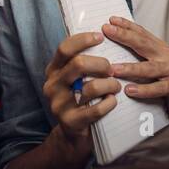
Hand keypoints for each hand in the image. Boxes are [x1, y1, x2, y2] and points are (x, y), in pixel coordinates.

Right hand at [41, 31, 120, 154]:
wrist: (72, 134)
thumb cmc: (79, 99)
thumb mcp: (74, 79)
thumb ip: (80, 62)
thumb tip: (102, 35)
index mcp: (53, 70)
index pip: (64, 48)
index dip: (83, 40)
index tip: (101, 36)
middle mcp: (52, 85)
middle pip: (78, 64)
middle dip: (101, 64)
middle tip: (112, 69)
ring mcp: (59, 105)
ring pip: (91, 87)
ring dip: (110, 85)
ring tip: (116, 86)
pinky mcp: (70, 122)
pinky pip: (97, 109)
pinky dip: (110, 103)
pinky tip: (113, 101)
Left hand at [103, 16, 168, 132]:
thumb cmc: (168, 87)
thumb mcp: (154, 70)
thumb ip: (139, 60)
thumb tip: (112, 55)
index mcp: (161, 51)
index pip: (143, 34)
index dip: (127, 26)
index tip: (111, 20)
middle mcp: (168, 57)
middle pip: (144, 44)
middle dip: (125, 36)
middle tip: (108, 30)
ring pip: (150, 68)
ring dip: (130, 68)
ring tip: (114, 69)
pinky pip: (159, 88)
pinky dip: (144, 89)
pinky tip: (130, 90)